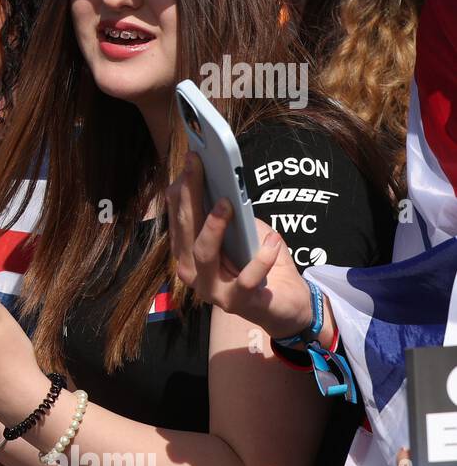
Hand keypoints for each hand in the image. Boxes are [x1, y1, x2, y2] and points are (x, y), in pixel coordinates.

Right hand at [167, 153, 319, 341]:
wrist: (286, 306)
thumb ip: (231, 216)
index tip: (192, 159)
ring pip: (203, 254)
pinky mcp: (237, 303)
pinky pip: (245, 280)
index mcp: (189, 253)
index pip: (178, 218)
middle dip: (191, 195)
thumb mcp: (245, 233)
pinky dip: (260, 260)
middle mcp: (191, 271)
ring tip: (227, 203)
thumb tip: (223, 184)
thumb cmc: (262, 264)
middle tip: (198, 166)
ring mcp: (211, 290)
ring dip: (213, 227)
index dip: (183, 188)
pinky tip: (273, 241)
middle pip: (186, 230)